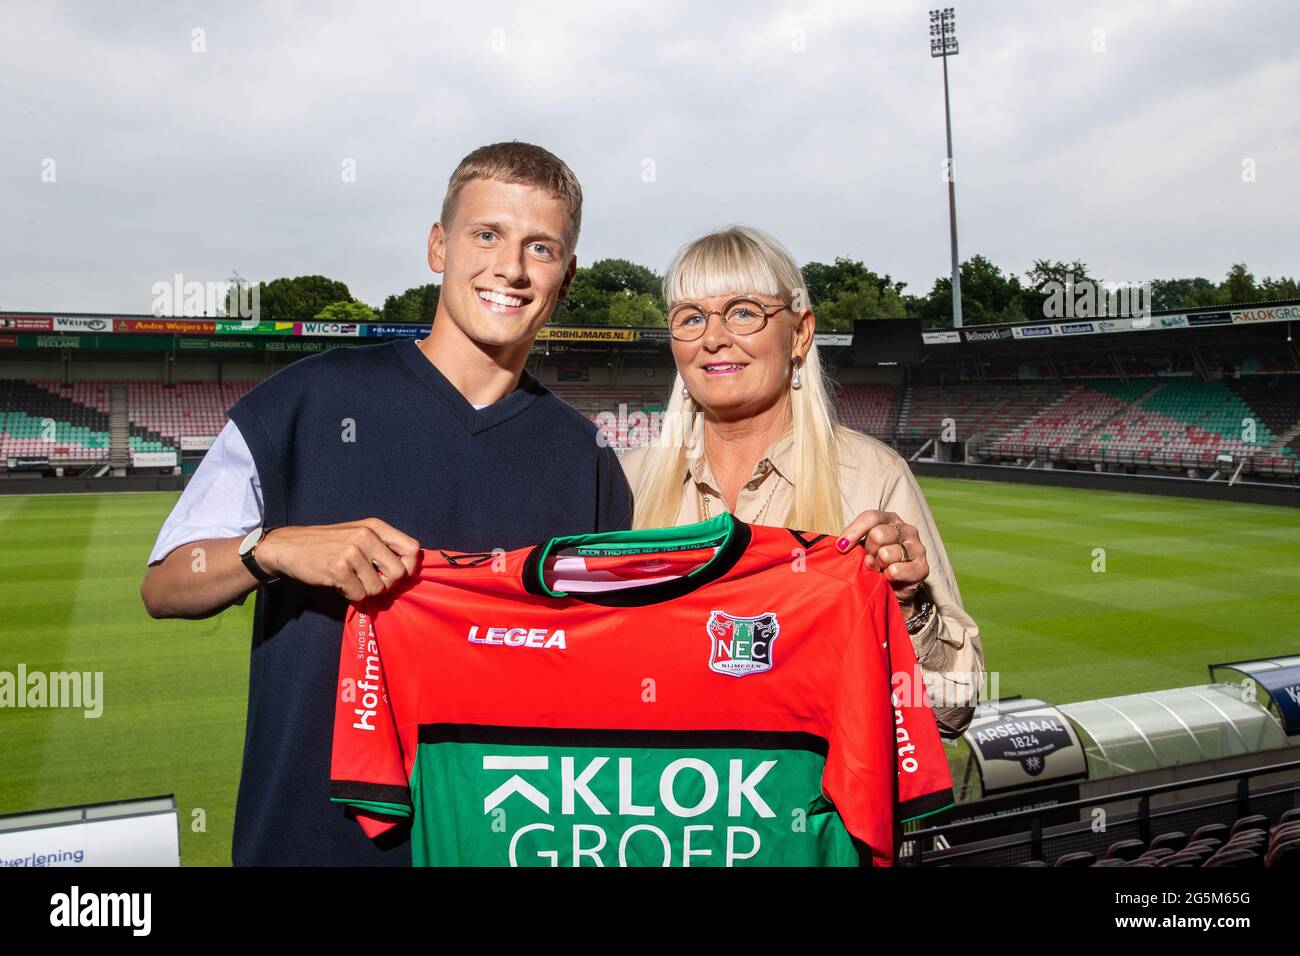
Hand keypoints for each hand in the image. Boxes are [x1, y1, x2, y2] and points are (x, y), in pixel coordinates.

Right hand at [254, 518, 421, 601]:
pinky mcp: (339, 569)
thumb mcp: (358, 534)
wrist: (289, 547)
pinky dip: (351, 595)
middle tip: (370, 581)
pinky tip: (339, 583)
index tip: (396, 573)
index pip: (412, 548)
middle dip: (387, 583)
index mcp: (375, 526)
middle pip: (399, 572)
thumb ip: (382, 546)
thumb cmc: (327, 543)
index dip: (409, 566)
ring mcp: (352, 552)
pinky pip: (360, 595)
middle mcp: (366, 536)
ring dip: (366, 590)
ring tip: (351, 579)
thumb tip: (409, 568)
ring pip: (379, 588)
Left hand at [835, 510, 928, 611]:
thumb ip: (854, 543)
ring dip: (878, 566)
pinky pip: (895, 570)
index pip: (871, 517)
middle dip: (868, 551)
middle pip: (878, 534)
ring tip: (881, 570)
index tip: (841, 547)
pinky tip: (889, 578)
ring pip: (886, 554)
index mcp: (891, 520)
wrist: (893, 590)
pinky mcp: (923, 567)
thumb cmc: (875, 563)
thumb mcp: (862, 549)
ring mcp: (917, 548)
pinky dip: (887, 577)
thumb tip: (842, 545)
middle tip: (870, 560)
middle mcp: (907, 530)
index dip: (854, 531)